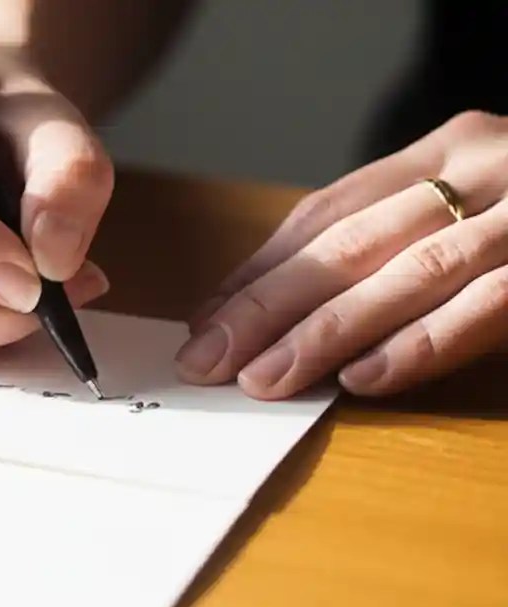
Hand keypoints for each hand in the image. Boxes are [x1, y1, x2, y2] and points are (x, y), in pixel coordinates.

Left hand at [177, 111, 507, 398]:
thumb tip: (262, 305)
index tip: (204, 323)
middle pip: (350, 245)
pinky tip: (361, 378)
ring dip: (324, 335)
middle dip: (266, 309)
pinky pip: (483, 307)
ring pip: (406, 276)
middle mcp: (480, 172)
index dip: (258, 271)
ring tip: (263, 379)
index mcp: (445, 150)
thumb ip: (385, 239)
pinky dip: (418, 345)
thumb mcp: (467, 204)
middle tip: (207, 361)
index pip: (327, 213)